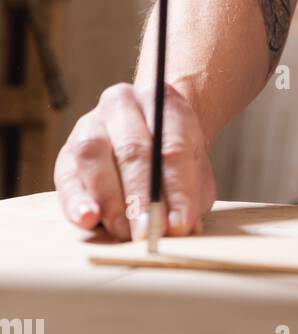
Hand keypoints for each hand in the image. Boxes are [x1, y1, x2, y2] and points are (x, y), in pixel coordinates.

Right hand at [54, 82, 215, 241]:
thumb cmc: (172, 158)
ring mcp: (90, 124)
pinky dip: (76, 201)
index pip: (172, 145)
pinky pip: (67, 176)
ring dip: (110, 200)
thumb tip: (179, 227)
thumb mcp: (193, 170)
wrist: (148, 137)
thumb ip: (190, 195)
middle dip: (141, 197)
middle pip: (133, 149)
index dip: (177, 187)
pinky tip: (88, 219)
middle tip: (149, 233)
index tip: (180, 223)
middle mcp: (123, 103)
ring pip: (95, 156)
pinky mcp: (67, 152)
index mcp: (162, 100)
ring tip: (124, 231)